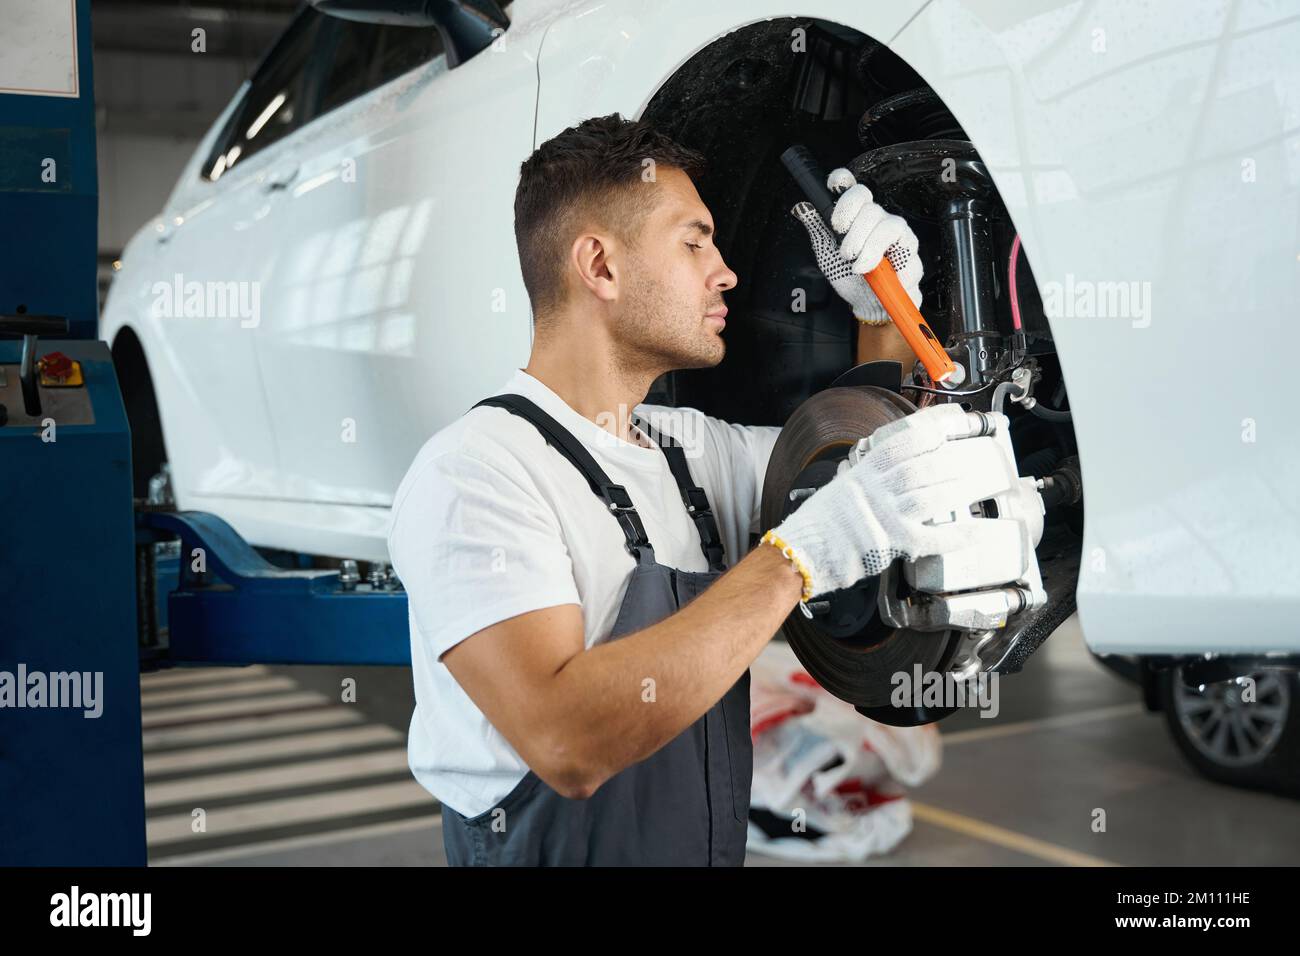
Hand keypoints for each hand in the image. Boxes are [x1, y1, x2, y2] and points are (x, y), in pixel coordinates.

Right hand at [763, 404, 1018, 599]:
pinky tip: (972, 532)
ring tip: (981, 487)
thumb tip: (891, 465)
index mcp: (863, 472)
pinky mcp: (890, 543)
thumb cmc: (819, 524)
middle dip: (953, 462)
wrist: (802, 554)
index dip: (928, 433)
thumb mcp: (842, 486)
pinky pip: (929, 538)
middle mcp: (874, 490)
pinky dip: (953, 536)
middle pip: (922, 467)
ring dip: (959, 491)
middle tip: (976, 459)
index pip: (901, 444)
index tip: (949, 428)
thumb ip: (869, 476)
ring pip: (930, 496)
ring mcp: (883, 516)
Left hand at [791, 167, 922, 324]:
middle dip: (852, 228)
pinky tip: (875, 271)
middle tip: (845, 252)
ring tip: (858, 266)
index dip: (843, 181)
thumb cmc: (848, 275)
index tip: (833, 189)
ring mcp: (896, 232)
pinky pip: (902, 245)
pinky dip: (885, 261)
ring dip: (868, 246)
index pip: (852, 187)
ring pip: (886, 222)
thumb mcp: (826, 252)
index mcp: (856, 215)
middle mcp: (877, 218)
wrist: (868, 303)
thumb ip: (817, 228)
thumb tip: (802, 207)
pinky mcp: (911, 249)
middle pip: (867, 202)